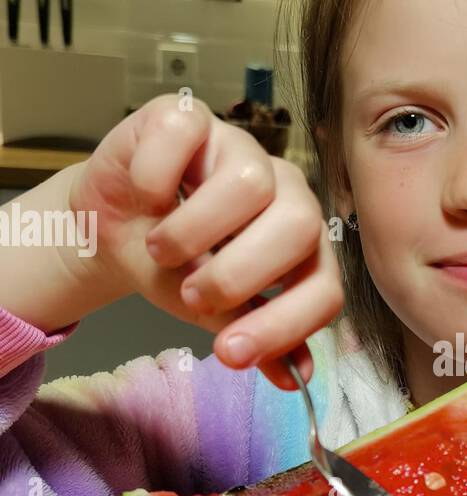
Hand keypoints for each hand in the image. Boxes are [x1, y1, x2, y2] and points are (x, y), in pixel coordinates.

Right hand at [64, 93, 342, 389]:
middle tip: (194, 294)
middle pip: (298, 226)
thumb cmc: (175, 265)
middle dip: (240, 275)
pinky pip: (186, 137)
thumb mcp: (214, 312)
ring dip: (195, 231)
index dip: (284, 325)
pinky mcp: (190, 116)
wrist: (114, 227)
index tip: (230, 353)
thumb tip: (296, 379)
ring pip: (250, 182)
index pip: (323, 285)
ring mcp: (240, 147)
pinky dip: (156, 177)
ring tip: (162, 250)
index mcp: (301, 242)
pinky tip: (145, 196)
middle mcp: (283, 189)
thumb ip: (256, 336)